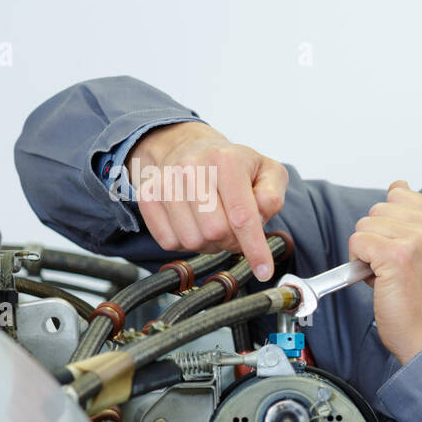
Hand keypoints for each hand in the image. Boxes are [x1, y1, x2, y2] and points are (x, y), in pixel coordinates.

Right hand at [127, 120, 287, 280]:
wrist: (191, 150)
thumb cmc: (236, 167)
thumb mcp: (268, 172)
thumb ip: (273, 194)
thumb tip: (262, 211)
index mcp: (226, 160)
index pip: (242, 216)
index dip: (254, 248)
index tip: (263, 272)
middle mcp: (191, 167)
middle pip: (215, 232)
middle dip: (231, 241)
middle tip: (235, 229)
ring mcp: (165, 182)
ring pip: (192, 241)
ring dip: (209, 243)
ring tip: (214, 222)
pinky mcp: (147, 197)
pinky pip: (169, 242)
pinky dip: (186, 242)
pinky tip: (194, 224)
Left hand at [348, 180, 421, 363]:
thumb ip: (418, 216)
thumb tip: (398, 186)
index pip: (400, 196)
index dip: (393, 224)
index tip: (406, 250)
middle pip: (380, 209)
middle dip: (378, 237)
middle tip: (397, 266)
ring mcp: (418, 239)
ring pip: (365, 224)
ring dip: (368, 250)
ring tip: (389, 274)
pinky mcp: (396, 255)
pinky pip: (357, 241)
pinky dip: (358, 263)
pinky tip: (379, 279)